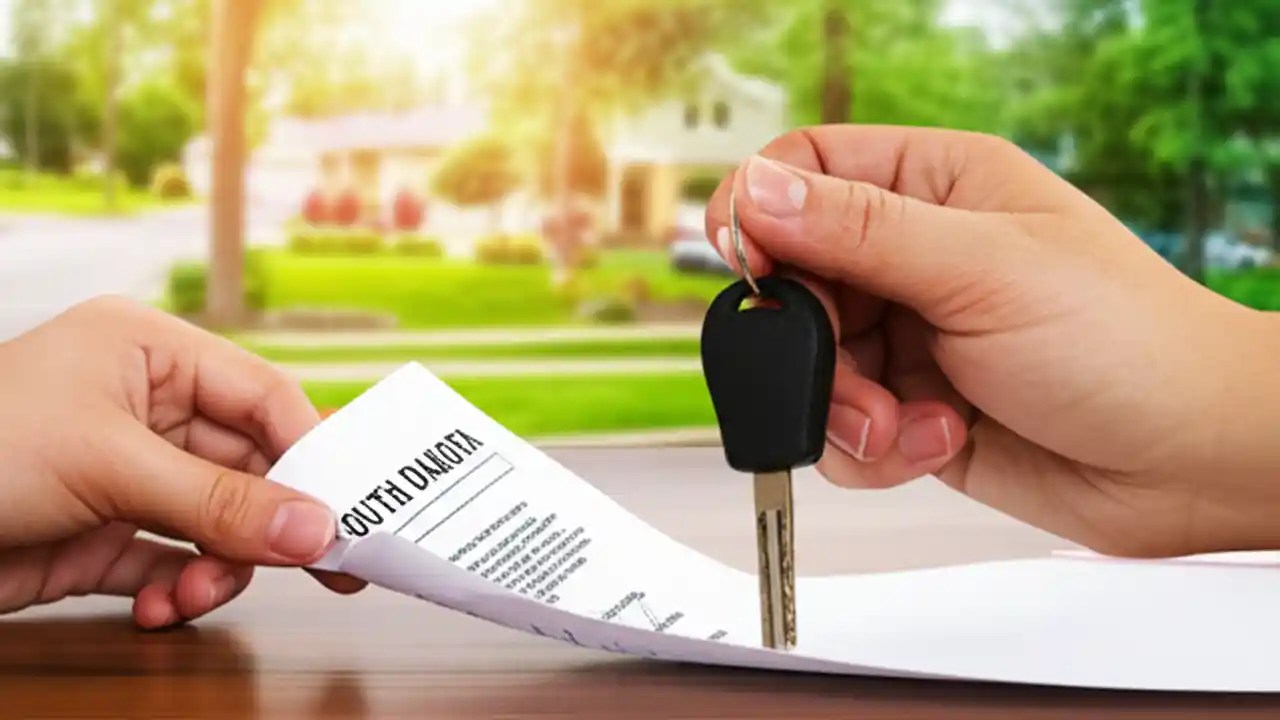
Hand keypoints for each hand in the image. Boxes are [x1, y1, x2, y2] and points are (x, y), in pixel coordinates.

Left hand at [0, 297, 363, 627]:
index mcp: (151, 354)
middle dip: (268, 522)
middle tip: (326, 571)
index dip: (313, 449)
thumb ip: (220, 502)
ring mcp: (127, 474)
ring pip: (217, 524)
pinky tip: (153, 608)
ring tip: (189, 597)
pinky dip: (175, 590)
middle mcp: (148, 409)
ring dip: (218, 567)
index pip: (262, 396)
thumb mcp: (111, 465)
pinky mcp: (103, 534)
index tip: (352, 506)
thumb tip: (320, 530)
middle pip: (249, 468)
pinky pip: (172, 563)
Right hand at [706, 125, 1279, 557]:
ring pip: (809, 365)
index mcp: (935, 186)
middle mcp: (914, 257)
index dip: (763, 208)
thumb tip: (756, 191)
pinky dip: (875, 449)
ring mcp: (909, 336)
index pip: (808, 168)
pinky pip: (841, 429)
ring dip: (844, 407)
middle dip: (810, 338)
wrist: (1189, 461)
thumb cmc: (1125, 340)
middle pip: (794, 277)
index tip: (748, 262)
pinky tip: (938, 441)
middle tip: (846, 369)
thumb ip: (859, 230)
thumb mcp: (982, 268)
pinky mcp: (910, 409)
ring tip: (905, 424)